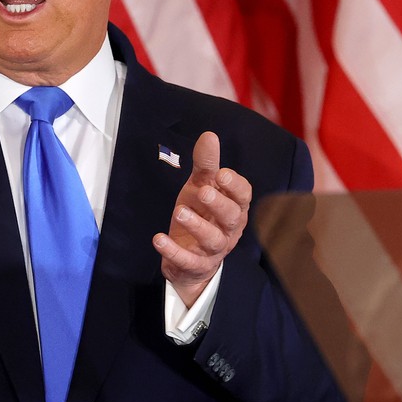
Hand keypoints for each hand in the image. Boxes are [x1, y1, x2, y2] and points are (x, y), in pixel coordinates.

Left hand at [153, 132, 251, 307]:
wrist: (190, 258)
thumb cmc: (202, 215)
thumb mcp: (201, 187)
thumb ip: (206, 165)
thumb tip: (210, 135)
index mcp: (234, 208)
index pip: (243, 196)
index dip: (235, 186)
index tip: (221, 173)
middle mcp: (228, 230)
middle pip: (231, 218)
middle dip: (218, 204)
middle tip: (203, 191)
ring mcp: (213, 250)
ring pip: (212, 240)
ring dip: (197, 226)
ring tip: (180, 211)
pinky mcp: (195, 265)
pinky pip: (187, 260)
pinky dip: (173, 251)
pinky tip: (159, 239)